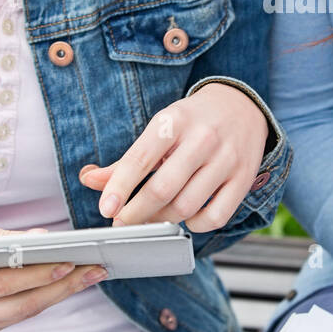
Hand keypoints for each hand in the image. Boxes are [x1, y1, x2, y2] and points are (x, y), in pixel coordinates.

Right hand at [0, 213, 106, 331]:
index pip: (1, 284)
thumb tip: (41, 238)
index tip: (69, 260)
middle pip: (20, 305)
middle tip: (95, 269)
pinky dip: (42, 299)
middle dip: (62, 286)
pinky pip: (15, 316)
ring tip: (90, 274)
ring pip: (22, 314)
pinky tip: (66, 283)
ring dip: (59, 294)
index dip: (37, 274)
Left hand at [79, 82, 268, 232]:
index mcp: (173, 121)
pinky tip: (187, 217)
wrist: (242, 106)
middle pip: (163, 189)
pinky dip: (196, 225)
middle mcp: (202, 138)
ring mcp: (227, 159)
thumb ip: (126, 160)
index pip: (140, 159)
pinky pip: (216, 216)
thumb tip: (88, 180)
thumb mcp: (159, 129)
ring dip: (163, 220)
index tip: (106, 209)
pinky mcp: (244, 178)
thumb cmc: (192, 121)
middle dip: (136, 213)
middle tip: (122, 222)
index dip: (119, 188)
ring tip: (153, 218)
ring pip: (187, 206)